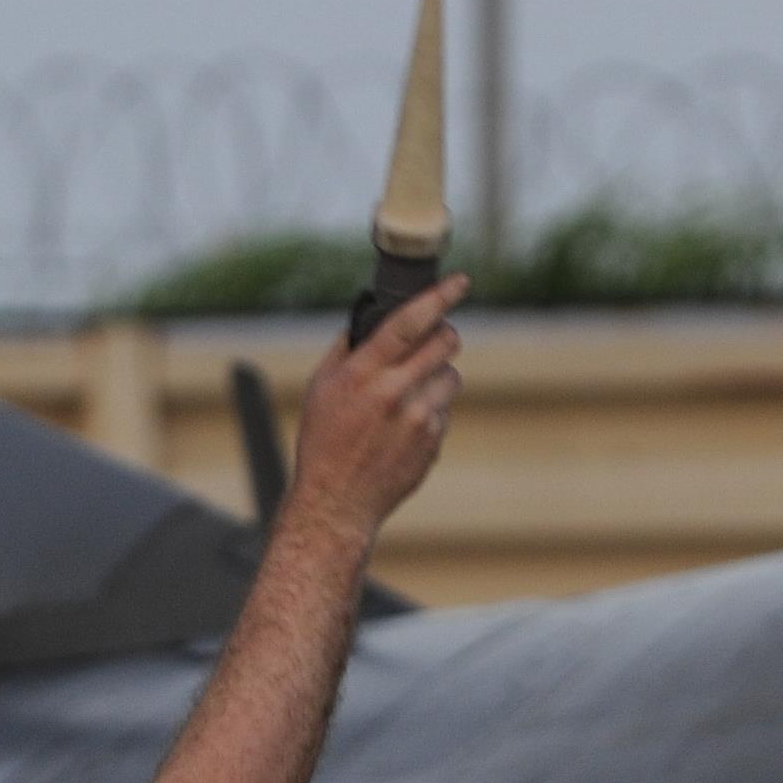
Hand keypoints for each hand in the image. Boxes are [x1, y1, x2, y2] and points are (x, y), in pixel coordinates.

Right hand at [292, 276, 464, 536]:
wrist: (337, 500)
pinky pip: (445, 410)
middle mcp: (393, 392)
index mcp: (361, 373)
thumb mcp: (321, 387)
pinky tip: (404, 428)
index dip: (439, 297)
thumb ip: (349, 348)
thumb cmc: (324, 441)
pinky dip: (432, 410)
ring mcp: (418, 419)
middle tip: (435, 338)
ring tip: (409, 395)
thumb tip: (374, 316)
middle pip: (444, 342)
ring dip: (437, 376)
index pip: (408, 323)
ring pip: (451, 376)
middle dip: (444, 334)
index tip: (460, 282)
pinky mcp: (434, 441)